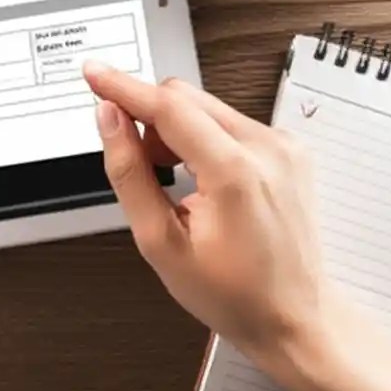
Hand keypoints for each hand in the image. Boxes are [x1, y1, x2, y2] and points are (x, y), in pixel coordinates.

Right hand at [83, 62, 327, 362]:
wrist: (295, 317)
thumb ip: (129, 174)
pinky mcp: (291, 149)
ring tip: (175, 183)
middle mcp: (268, 148)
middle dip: (150, 119)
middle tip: (141, 164)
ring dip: (177, 131)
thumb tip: (109, 122)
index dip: (123, 86)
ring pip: (208, 108)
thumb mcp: (161, 243)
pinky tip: (203, 180)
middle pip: (187, 99)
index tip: (94, 74)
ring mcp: (285, 146)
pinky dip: (205, 140)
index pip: (168, 107)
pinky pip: (232, 123)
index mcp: (236, 173)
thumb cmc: (235, 294)